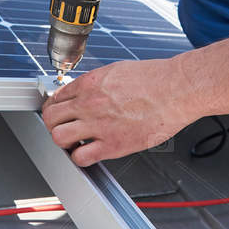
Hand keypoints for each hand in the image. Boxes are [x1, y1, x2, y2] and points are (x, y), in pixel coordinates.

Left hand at [40, 58, 196, 165]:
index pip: (56, 97)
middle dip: (53, 123)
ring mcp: (99, 124)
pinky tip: (88, 153)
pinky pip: (81, 157)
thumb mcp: (118, 70)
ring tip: (73, 142)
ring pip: (58, 137)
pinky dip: (79, 158)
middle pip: (51, 117)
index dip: (55, 106)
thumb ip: (97, 83)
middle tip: (63, 127)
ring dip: (63, 141)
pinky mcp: (112, 144)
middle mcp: (90, 103)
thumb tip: (86, 92)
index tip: (60, 112)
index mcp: (91, 83)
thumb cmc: (156, 79)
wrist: (177, 89)